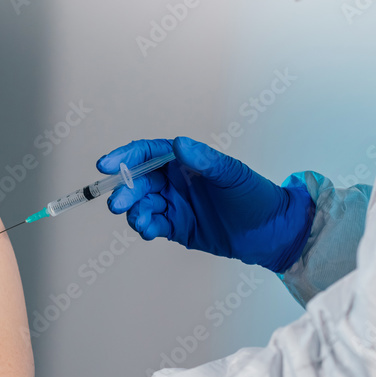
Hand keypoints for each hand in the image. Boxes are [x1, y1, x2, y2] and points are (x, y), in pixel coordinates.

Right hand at [99, 137, 315, 272]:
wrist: (270, 233)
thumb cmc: (254, 197)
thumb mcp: (232, 174)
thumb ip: (204, 160)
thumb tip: (179, 144)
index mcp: (185, 161)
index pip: (147, 154)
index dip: (124, 157)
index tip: (106, 165)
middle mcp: (174, 180)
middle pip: (138, 181)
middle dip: (125, 190)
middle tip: (118, 204)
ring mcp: (173, 204)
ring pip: (141, 204)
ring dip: (134, 212)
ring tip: (141, 222)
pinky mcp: (175, 227)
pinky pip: (152, 224)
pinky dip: (146, 227)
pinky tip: (148, 231)